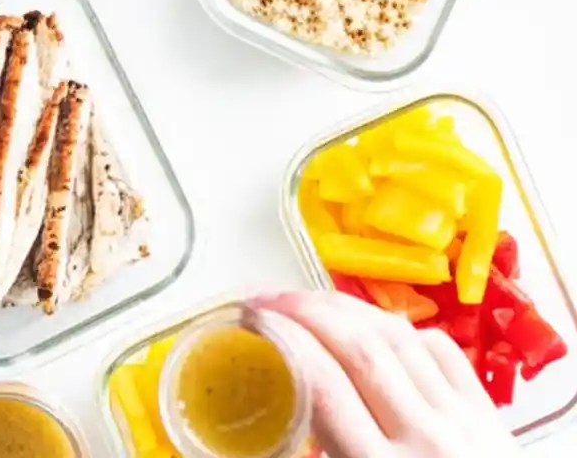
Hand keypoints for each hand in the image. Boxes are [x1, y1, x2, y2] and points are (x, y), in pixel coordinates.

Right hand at [247, 291, 520, 457]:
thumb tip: (260, 437)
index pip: (324, 385)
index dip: (283, 341)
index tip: (252, 321)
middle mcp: (426, 441)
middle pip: (360, 348)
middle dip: (306, 310)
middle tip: (267, 300)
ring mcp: (463, 423)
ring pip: (400, 339)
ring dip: (347, 308)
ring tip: (308, 300)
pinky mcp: (488, 417)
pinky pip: (443, 352)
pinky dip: (403, 330)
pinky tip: (374, 328)